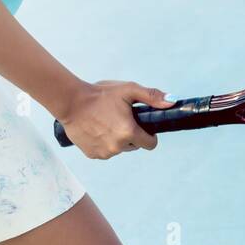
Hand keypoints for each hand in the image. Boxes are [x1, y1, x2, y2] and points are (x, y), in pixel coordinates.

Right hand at [58, 81, 172, 158]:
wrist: (71, 102)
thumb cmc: (100, 94)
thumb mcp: (128, 90)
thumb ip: (152, 96)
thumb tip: (172, 102)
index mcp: (129, 132)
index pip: (150, 144)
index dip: (149, 135)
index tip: (142, 126)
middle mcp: (117, 147)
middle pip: (134, 146)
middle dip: (132, 134)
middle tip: (121, 118)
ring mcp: (104, 153)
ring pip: (119, 149)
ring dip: (118, 139)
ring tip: (107, 121)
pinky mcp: (93, 155)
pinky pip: (105, 151)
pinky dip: (104, 142)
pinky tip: (97, 128)